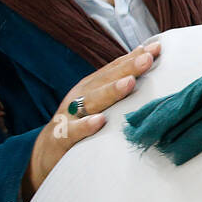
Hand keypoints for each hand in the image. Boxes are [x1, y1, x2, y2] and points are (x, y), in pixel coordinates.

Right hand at [23, 41, 160, 201]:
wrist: (44, 154)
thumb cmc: (79, 125)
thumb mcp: (97, 104)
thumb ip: (117, 89)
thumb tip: (147, 67)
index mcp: (91, 87)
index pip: (115, 68)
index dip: (134, 57)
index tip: (157, 47)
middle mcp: (80, 97)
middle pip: (106, 80)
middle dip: (128, 68)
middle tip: (148, 59)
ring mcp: (69, 116)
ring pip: (91, 101)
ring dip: (111, 91)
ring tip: (130, 83)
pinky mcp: (61, 138)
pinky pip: (73, 131)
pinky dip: (85, 126)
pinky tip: (99, 121)